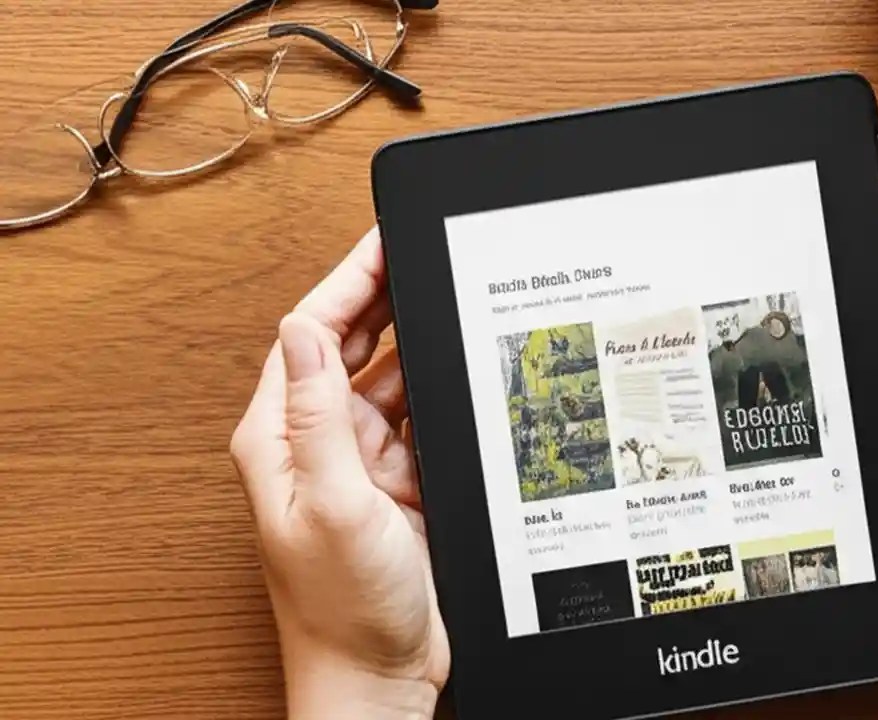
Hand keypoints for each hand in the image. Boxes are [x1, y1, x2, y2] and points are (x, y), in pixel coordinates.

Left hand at [229, 227, 448, 719]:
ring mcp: (363, 464)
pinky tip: (464, 372)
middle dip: (384, 298)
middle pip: (350, 347)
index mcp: (282, 438)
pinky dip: (442, 393)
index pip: (309, 335)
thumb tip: (304, 328)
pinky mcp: (400, 485)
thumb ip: (317, 416)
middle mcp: (319, 444)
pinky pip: (424, 420)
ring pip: (392, 380)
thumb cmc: (342, 610)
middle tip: (423, 254)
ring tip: (450, 299)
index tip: (383, 242)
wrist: (377, 675)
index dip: (347, 283)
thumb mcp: (331, 503)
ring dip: (417, 342)